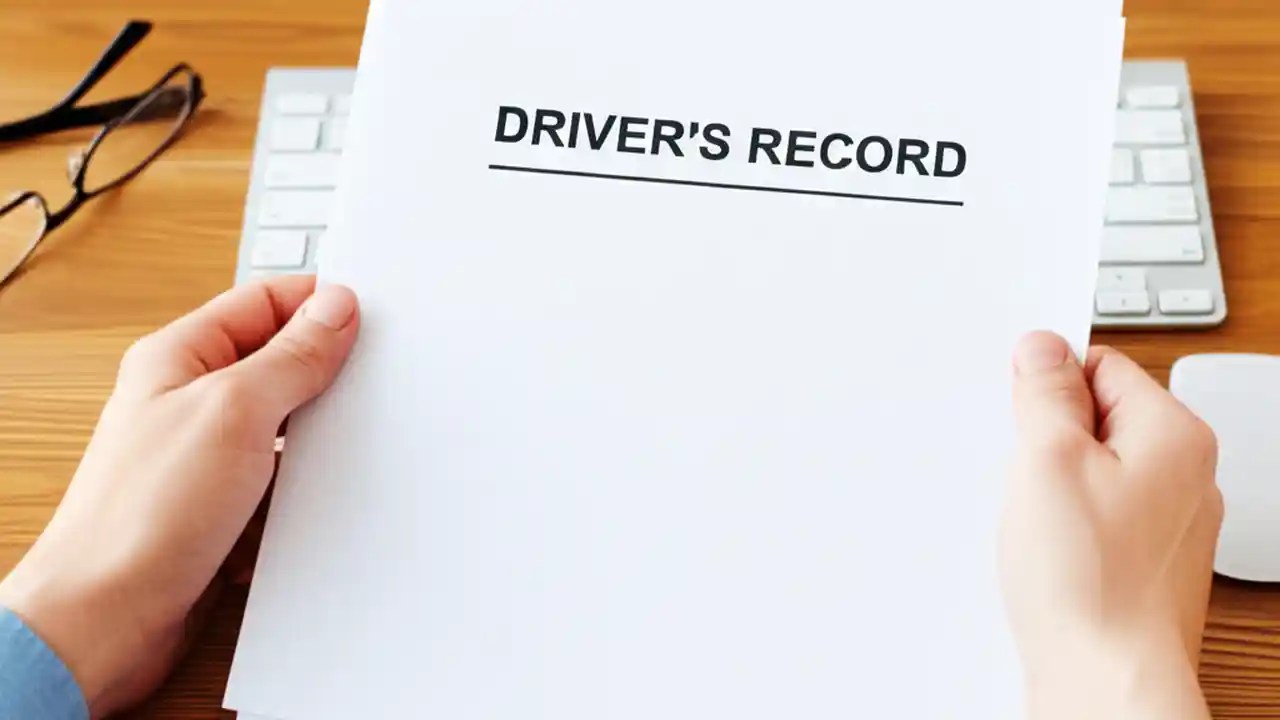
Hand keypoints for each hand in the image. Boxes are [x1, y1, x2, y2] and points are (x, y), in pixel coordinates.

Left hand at [0, 276, 358, 716]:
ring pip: (287, 428)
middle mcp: (189, 401)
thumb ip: (291, 355)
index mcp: (179, 356)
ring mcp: (206, 456)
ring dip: (314, 444)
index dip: (320, 303)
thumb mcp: (235, 411)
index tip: (373, 319)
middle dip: (325, 378)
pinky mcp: (222, 507)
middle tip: (369, 386)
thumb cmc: (142, 515)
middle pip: (279, 363)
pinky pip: (282, 483)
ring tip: (334, 455)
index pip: (264, 300)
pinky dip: (301, 493)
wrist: (107, 619)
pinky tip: (308, 505)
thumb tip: (335, 307)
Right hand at [1001, 332, 1221, 719]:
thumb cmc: (1089, 582)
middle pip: (1097, 420)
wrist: (1106, 681)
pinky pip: (1097, 519)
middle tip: (1029, 479)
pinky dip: (1065, 529)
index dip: (1047, 387)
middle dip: (1047, 441)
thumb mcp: (1046, 458)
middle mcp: (1185, 475)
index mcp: (1175, 435)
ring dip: (1052, 488)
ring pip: (1092, 472)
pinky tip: (1050, 556)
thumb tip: (1042, 348)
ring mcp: (1169, 523)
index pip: (1100, 365)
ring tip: (1041, 525)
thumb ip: (1045, 392)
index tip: (1021, 417)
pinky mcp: (1146, 561)